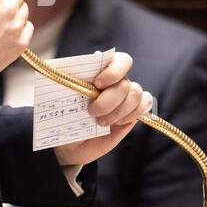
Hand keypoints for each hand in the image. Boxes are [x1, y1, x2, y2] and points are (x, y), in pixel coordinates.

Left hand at [51, 51, 151, 166]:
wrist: (73, 145)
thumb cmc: (66, 120)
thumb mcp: (62, 104)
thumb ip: (68, 88)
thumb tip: (72, 70)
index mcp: (99, 72)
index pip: (120, 60)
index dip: (113, 71)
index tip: (97, 84)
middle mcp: (116, 82)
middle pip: (125, 83)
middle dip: (109, 101)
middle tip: (92, 112)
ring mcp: (126, 96)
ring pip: (136, 94)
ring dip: (118, 111)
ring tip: (101, 122)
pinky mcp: (134, 111)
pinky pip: (144, 105)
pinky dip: (131, 115)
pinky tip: (117, 123)